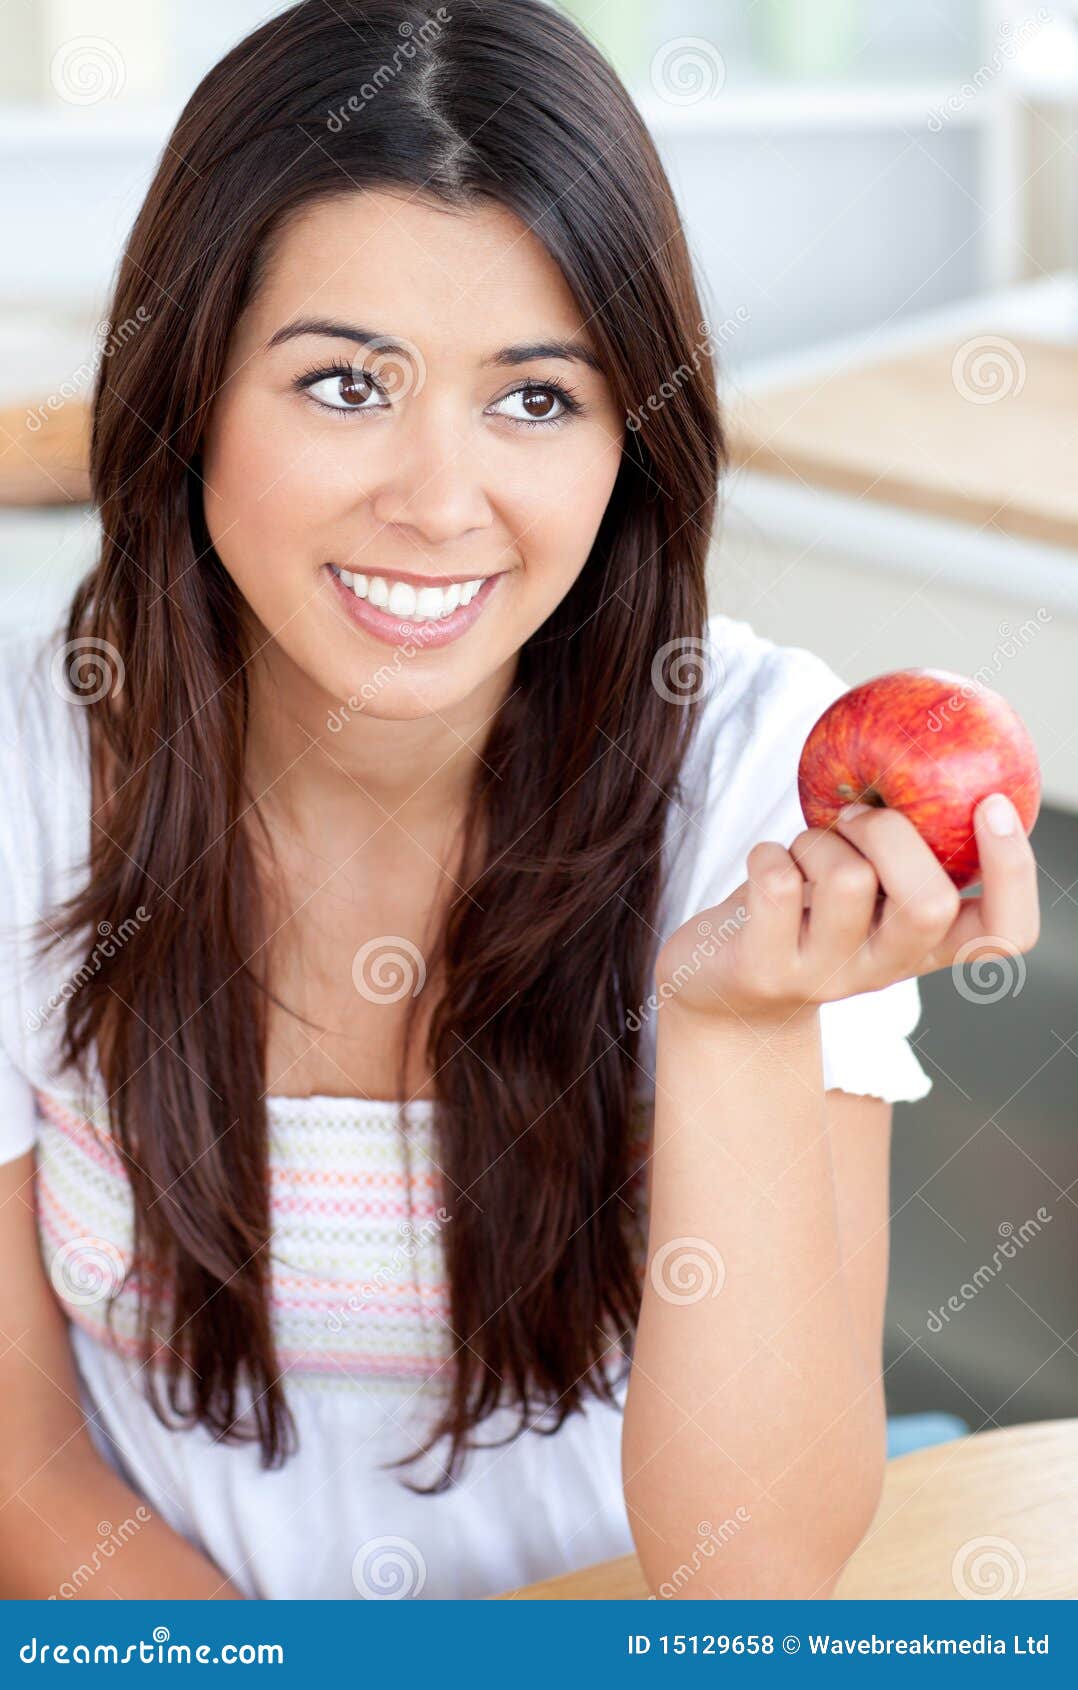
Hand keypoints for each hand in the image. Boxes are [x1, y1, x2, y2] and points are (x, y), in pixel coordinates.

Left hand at [653, 792, 1039, 1026]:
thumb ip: (901, 849)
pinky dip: (767, 852)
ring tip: (802, 851)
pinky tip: (766, 866)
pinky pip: (777, 881)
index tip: (992, 803)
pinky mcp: (765, 970)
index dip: (1014, 871)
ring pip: (848, 881)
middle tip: (855, 816)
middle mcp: (886, 969)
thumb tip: (928, 755)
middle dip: (890, 833)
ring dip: (818, 840)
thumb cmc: (806, 914)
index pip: (1006, 932)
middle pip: (928, 905)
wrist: (725, 988)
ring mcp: (826, 977)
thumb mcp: (866, 890)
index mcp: (928, 946)